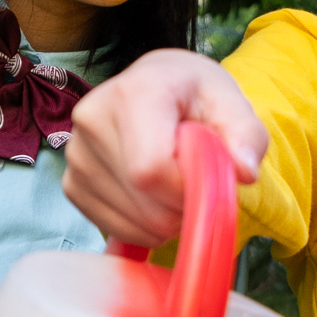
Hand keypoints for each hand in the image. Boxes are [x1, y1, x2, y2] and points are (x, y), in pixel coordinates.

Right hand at [63, 47, 266, 246]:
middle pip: (143, 200)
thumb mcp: (230, 101)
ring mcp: (76, 155)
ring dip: (165, 220)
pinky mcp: (71, 184)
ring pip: (131, 220)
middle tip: (194, 184)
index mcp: (132, 93)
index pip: (151, 169)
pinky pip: (113, 228)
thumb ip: (246, 135)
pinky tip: (153, 199)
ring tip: (173, 185)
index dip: (186, 189)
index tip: (205, 177)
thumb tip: (243, 171)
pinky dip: (143, 227)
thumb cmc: (193, 95)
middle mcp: (92, 120)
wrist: (154, 89)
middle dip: (181, 208)